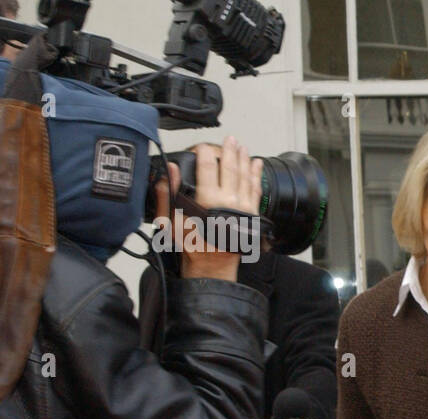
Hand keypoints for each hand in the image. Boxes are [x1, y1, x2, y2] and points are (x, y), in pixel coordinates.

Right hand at [157, 137, 262, 281]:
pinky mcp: (252, 214)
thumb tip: (169, 171)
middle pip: (230, 168)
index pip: (207, 167)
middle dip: (229, 151)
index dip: (205, 152)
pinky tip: (256, 164)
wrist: (212, 267)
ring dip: (244, 159)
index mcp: (208, 200)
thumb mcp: (171, 220)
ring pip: (245, 176)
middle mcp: (228, 201)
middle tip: (229, 139)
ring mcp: (243, 207)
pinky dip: (256, 175)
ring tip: (242, 147)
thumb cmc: (191, 246)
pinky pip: (256, 189)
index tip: (202, 146)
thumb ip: (167, 193)